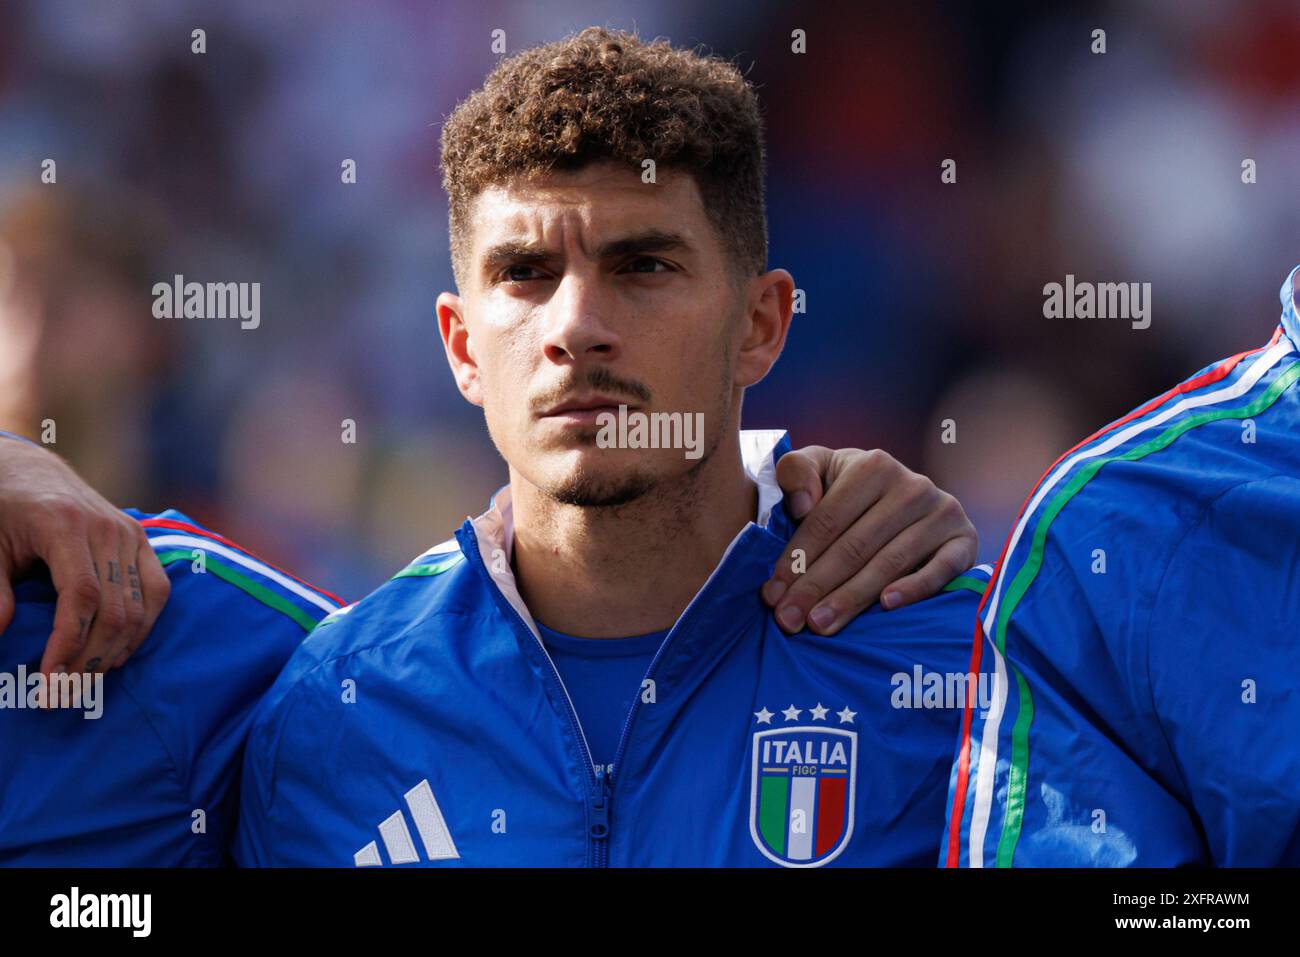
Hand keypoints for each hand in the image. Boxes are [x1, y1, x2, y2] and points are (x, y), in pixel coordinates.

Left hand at [0, 438, 170, 675]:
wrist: (29, 471)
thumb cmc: (3, 511)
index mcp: (64, 525)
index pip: (81, 595)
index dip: (68, 642)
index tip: (49, 678)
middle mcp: (107, 529)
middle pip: (115, 607)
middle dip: (91, 657)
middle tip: (64, 694)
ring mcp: (130, 534)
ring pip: (141, 605)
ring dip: (116, 649)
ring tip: (86, 678)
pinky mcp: (141, 540)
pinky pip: (156, 592)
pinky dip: (142, 627)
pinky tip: (118, 650)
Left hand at [765, 446, 976, 634]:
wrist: (906, 497)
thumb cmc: (849, 489)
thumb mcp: (819, 469)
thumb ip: (796, 471)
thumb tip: (802, 504)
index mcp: (872, 466)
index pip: (827, 519)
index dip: (798, 557)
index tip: (772, 592)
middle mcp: (912, 485)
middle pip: (855, 546)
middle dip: (816, 587)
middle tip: (789, 620)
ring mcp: (943, 512)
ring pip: (889, 563)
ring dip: (852, 598)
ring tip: (820, 625)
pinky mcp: (965, 539)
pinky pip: (942, 569)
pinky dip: (915, 588)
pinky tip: (886, 606)